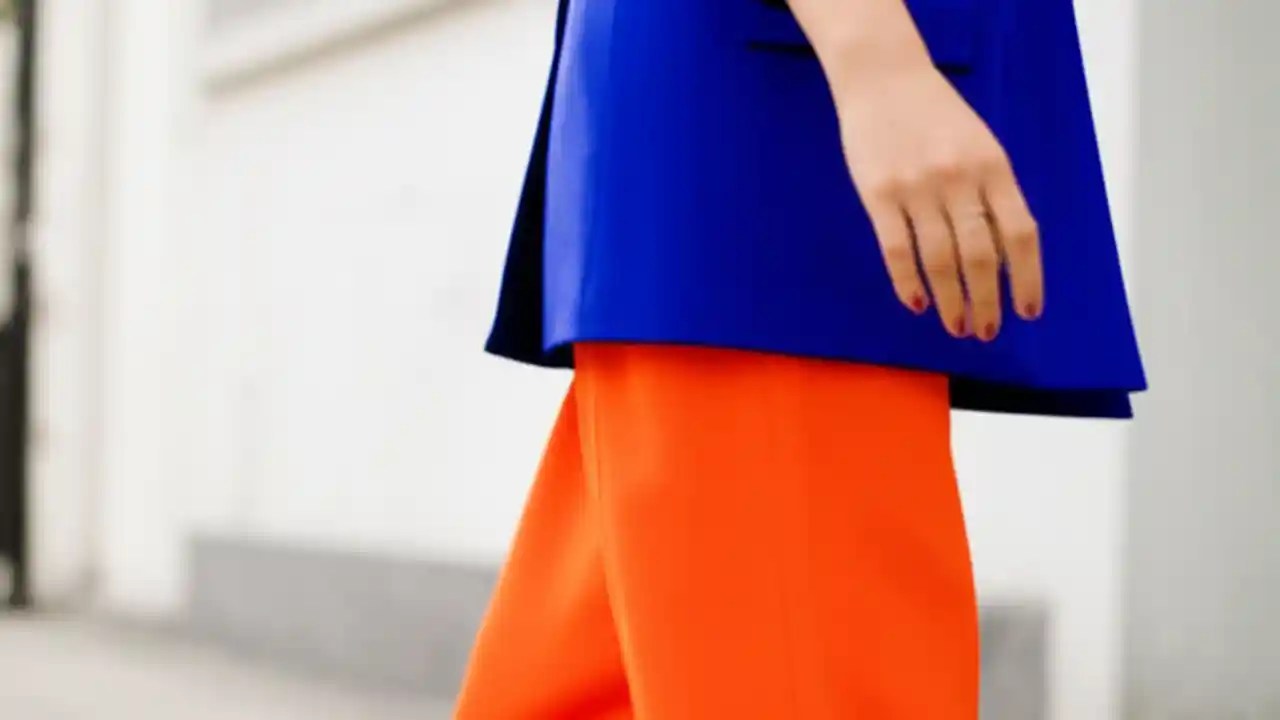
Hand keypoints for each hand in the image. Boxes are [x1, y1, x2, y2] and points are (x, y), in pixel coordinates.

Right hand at [833, 62, 1043, 340]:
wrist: (884, 77)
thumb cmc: (936, 114)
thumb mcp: (980, 146)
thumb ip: (992, 193)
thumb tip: (1004, 256)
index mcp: (993, 167)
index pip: (1020, 234)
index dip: (1028, 278)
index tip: (1027, 312)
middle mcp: (959, 180)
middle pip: (981, 256)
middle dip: (987, 301)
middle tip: (985, 331)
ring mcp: (917, 188)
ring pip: (940, 259)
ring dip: (951, 300)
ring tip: (956, 325)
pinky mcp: (879, 194)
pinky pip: (896, 249)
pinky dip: (908, 281)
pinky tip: (916, 302)